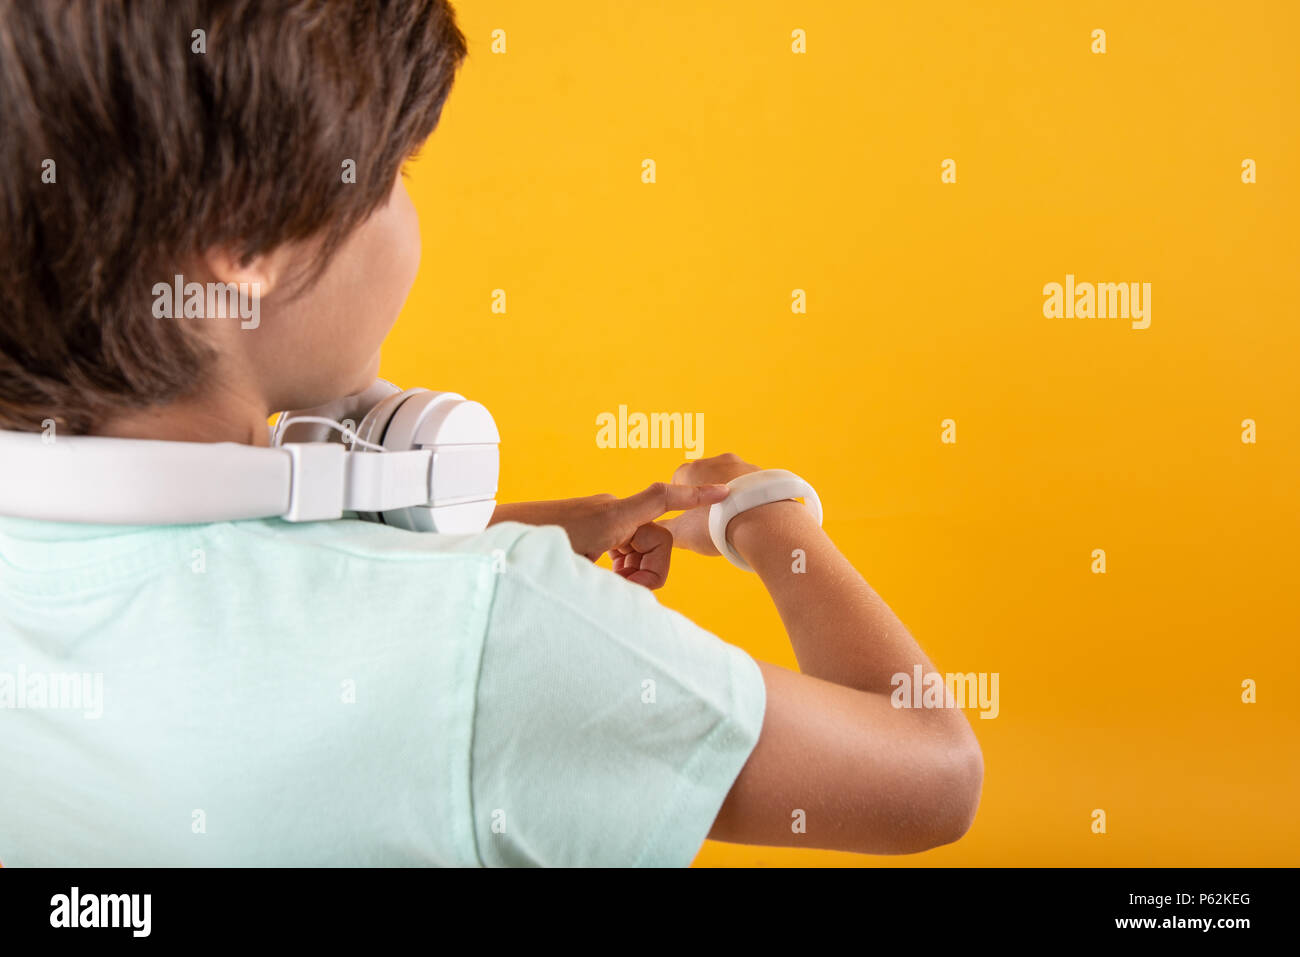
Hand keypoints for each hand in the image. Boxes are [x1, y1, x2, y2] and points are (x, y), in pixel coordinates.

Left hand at [489, 482, 729, 588]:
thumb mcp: (574, 574)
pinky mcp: (589, 523)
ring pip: (640, 543)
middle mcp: (608, 510)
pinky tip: (599, 578)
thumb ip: (614, 585)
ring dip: (634, 570)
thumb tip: (637, 598)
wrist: (485, 532)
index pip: (662, 498)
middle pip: (656, 538)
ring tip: (606, 587)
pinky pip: (622, 542)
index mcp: (610, 518)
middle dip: (651, 569)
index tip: (726, 490)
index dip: (696, 495)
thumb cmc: (526, 554)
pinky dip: (620, 564)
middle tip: (626, 590)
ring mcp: (598, 515)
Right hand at [658, 453, 760, 555]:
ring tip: (735, 523)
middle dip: (707, 500)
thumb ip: (663, 530)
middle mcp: (717, 460)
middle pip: (706, 479)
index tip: (689, 520)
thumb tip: (649, 532)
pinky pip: (754, 487)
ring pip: (732, 481)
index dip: (681, 503)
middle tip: (712, 524)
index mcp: (691, 470)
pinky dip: (751, 499)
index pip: (677, 482)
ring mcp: (744, 464)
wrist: (763, 525)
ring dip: (731, 498)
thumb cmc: (718, 527)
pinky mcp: (766, 474)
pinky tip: (752, 518)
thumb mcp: (682, 533)